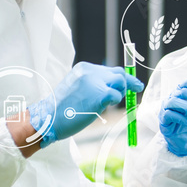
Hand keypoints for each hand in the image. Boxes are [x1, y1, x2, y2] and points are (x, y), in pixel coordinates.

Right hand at [28, 62, 142, 147]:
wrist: (48, 118)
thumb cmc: (62, 109)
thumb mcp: (77, 88)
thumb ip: (93, 85)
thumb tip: (113, 88)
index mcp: (84, 68)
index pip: (108, 70)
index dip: (119, 77)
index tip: (129, 82)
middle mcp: (91, 71)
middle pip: (118, 73)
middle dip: (129, 81)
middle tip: (138, 88)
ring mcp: (96, 82)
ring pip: (121, 83)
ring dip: (121, 93)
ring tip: (110, 103)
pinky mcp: (101, 94)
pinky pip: (117, 96)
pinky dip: (115, 102)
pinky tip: (104, 107)